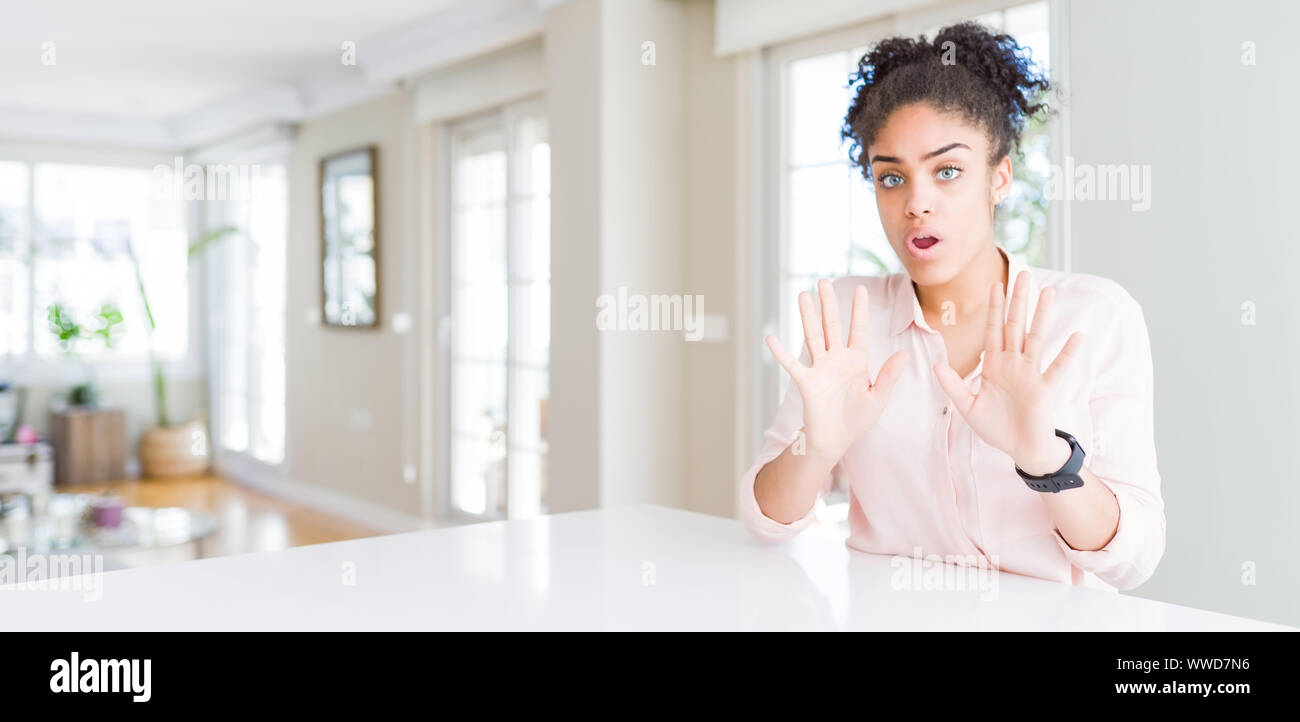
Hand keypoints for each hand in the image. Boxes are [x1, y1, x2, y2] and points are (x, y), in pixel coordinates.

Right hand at [765, 279, 909, 466]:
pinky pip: (792, 364)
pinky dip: (781, 352)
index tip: (860, 289)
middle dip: (828, 304)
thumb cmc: (858, 419)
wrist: (836, 440)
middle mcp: (836, 360)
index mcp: (856, 361)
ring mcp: (820, 368)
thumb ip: (889, 375)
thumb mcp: (879, 397)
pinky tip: (771, 338)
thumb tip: (904, 353)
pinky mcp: (806, 382)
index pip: (858, 330)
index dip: (859, 310)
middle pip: (831, 326)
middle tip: (823, 282)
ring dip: (807, 316)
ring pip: (813, 336)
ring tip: (802, 295)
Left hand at [932, 271, 1083, 475]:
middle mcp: (1013, 364)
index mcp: (994, 365)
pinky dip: (1066, 353)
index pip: (993, 330)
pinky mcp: (1044, 390)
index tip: (995, 284)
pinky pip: (1056, 369)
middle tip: (1024, 274)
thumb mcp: (967, 406)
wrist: (1019, 449)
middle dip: (1018, 301)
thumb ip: (952, 385)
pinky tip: (1076, 336)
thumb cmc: (995, 427)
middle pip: (1015, 326)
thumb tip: (935, 365)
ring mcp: (1030, 374)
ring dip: (1042, 316)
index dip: (994, 308)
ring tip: (1047, 292)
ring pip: (1036, 339)